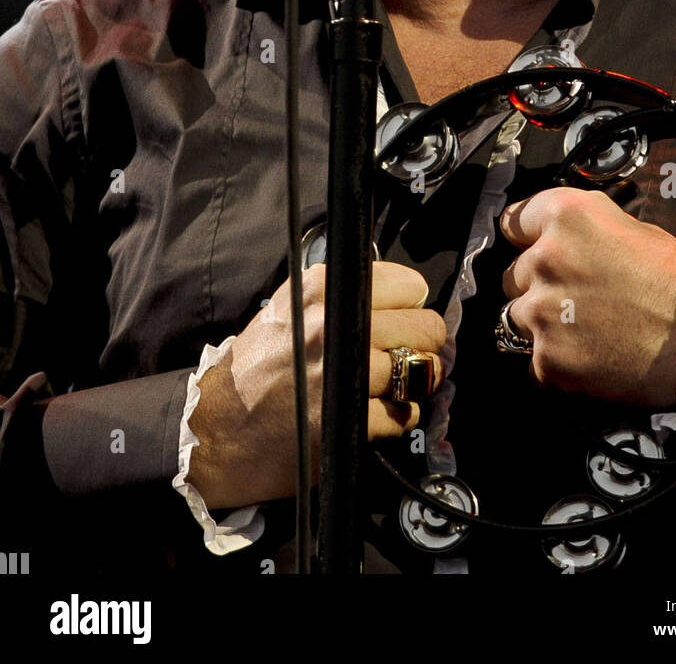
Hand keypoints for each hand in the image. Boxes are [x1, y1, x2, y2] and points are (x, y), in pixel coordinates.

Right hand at [186, 262, 445, 509]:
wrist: (212, 429)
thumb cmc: (254, 370)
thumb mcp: (290, 310)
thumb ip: (339, 296)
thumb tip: (404, 297)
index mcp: (319, 290)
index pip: (408, 284)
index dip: (410, 305)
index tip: (401, 317)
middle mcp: (331, 325)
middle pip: (424, 327)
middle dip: (425, 344)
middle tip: (410, 355)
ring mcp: (340, 374)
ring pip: (420, 371)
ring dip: (416, 383)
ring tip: (396, 386)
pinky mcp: (344, 421)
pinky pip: (402, 415)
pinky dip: (397, 419)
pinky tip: (374, 414)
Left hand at [499, 187, 675, 406]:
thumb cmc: (675, 280)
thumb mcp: (628, 227)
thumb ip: (580, 225)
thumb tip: (551, 231)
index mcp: (567, 217)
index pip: (513, 222)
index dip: (526, 238)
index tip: (531, 248)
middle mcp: (546, 258)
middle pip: (514, 274)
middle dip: (539, 285)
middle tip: (577, 297)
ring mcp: (543, 311)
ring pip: (516, 317)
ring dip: (542, 324)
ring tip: (583, 329)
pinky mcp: (548, 358)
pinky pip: (532, 362)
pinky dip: (554, 363)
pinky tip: (587, 357)